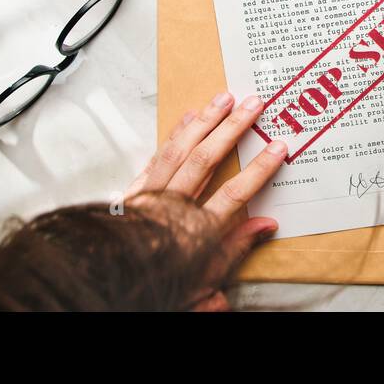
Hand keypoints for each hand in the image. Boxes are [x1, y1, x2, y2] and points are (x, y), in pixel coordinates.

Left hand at [126, 93, 285, 278]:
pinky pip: (156, 156)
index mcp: (198, 230)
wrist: (104, 280)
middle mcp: (175, 205)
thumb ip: (237, 249)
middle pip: (207, 159)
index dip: (260, 169)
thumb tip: (266, 226)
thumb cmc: (155, 285)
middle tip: (254, 104)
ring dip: (205, 121)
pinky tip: (187, 118)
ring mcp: (152, 194)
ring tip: (224, 98)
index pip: (236, 193)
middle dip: (234, 128)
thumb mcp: (205, 280)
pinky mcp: (135, 191)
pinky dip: (173, 135)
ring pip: (181, 150)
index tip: (279, 146)